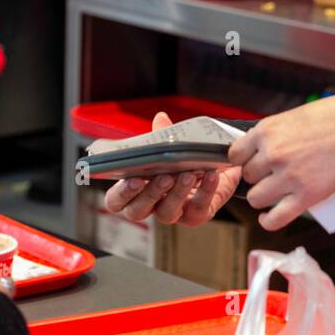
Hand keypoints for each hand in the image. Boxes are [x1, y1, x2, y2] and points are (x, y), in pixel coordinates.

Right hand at [104, 112, 241, 225]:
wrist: (217, 167)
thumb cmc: (185, 159)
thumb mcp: (173, 146)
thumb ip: (164, 135)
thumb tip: (161, 118)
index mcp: (135, 189)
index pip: (116, 200)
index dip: (121, 193)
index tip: (132, 178)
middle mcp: (150, 205)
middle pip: (137, 211)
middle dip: (149, 194)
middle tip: (163, 176)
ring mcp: (172, 213)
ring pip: (167, 213)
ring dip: (177, 193)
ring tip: (188, 174)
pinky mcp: (195, 216)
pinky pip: (198, 208)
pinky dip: (206, 191)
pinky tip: (211, 175)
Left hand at [229, 93, 334, 230]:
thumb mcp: (294, 116)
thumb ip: (274, 133)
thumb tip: (261, 148)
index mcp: (267, 131)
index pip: (235, 154)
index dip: (242, 160)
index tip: (249, 162)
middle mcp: (273, 154)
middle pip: (247, 176)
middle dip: (257, 176)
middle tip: (272, 173)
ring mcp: (288, 177)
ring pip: (256, 198)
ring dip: (263, 196)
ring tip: (275, 191)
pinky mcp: (306, 197)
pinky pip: (275, 218)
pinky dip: (268, 221)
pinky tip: (268, 217)